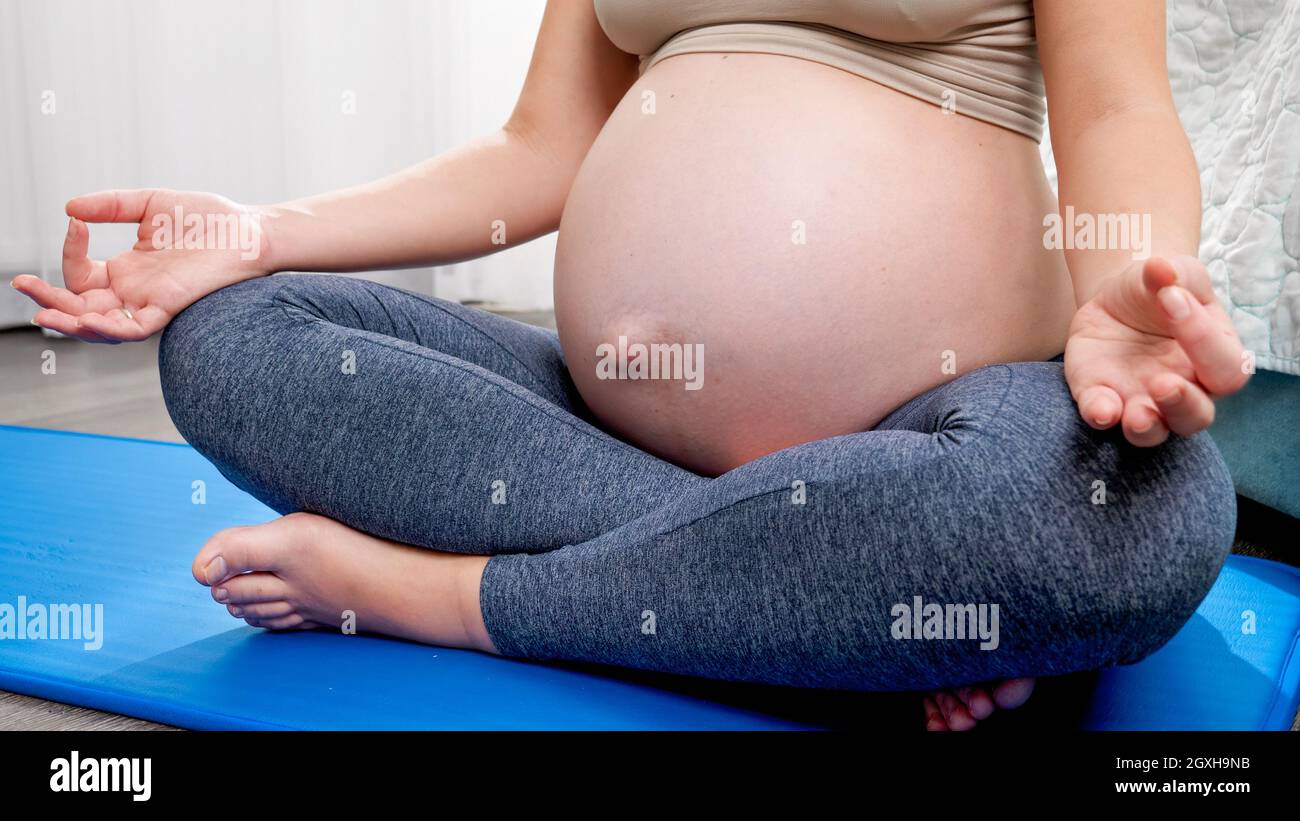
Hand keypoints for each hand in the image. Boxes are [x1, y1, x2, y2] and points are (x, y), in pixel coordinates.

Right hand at [12, 189, 273, 342]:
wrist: (250, 230)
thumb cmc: (209, 219)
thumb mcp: (151, 203)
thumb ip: (110, 206)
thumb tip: (68, 209)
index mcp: (127, 270)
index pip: (80, 275)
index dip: (70, 252)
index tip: (75, 223)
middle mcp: (135, 291)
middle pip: (81, 308)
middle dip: (49, 302)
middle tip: (22, 285)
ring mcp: (151, 302)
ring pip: (102, 326)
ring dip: (72, 323)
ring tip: (45, 315)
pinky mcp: (171, 307)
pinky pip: (136, 328)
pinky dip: (110, 328)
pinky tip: (88, 318)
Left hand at [1065, 256, 1248, 446]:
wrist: (1117, 298)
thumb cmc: (1160, 289)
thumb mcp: (1171, 274)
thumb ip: (1171, 275)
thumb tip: (1161, 269)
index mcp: (1216, 358)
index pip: (1225, 366)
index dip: (1204, 341)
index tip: (1172, 300)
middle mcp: (1185, 388)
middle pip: (1196, 416)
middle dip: (1181, 405)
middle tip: (1162, 384)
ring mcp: (1142, 400)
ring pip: (1154, 433)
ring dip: (1146, 427)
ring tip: (1136, 415)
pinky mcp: (1102, 398)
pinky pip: (1103, 416)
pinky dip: (1100, 414)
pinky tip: (1099, 407)